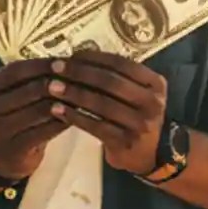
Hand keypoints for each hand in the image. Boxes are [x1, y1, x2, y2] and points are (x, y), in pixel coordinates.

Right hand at [0, 58, 68, 180]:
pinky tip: (75, 116)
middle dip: (57, 82)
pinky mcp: (13, 151)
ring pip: (39, 110)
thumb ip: (22, 82)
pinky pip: (44, 132)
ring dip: (64, 102)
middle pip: (28, 89)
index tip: (64, 61)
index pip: (13, 71)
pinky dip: (62, 122)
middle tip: (80, 77)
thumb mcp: (3, 99)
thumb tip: (60, 62)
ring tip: (82, 95)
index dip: (40, 65)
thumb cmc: (5, 121)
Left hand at [48, 51, 167, 175]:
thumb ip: (114, 75)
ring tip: (51, 87)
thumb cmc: (132, 114)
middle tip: (55, 68)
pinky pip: (95, 126)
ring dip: (73, 93)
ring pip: (102, 104)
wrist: (145, 153)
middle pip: (110, 82)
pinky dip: (74, 116)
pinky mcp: (126, 142)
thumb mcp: (133, 92)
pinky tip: (57, 109)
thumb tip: (76, 55)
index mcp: (155, 84)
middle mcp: (153, 103)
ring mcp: (141, 125)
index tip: (70, 55)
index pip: (121, 64)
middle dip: (79, 73)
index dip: (93, 58)